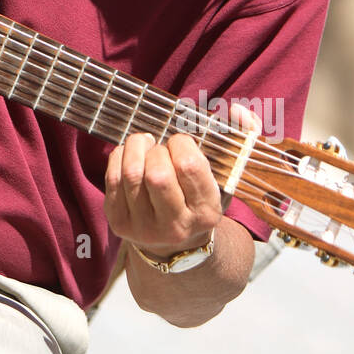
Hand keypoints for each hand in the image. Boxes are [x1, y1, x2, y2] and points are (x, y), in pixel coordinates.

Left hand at [105, 104, 260, 259]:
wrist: (177, 245)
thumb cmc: (201, 196)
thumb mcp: (227, 175)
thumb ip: (240, 136)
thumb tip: (237, 108)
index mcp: (205, 213)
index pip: (189, 166)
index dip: (182, 143)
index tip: (181, 142)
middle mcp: (175, 225)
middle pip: (157, 174)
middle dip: (158, 149)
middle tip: (162, 147)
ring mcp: (144, 227)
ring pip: (131, 174)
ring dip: (135, 147)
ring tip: (145, 144)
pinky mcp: (119, 222)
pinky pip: (113, 178)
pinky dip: (119, 156)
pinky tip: (131, 155)